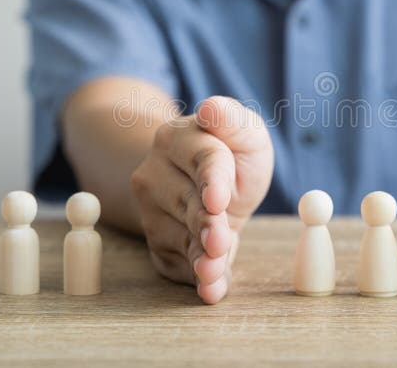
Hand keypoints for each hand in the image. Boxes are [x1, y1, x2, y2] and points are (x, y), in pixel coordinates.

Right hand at [130, 96, 273, 303]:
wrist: (208, 185)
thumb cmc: (232, 155)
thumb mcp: (245, 133)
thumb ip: (232, 120)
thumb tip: (211, 108)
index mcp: (178, 138)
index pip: (201, 159)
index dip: (212, 180)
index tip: (218, 199)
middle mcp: (156, 174)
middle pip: (187, 202)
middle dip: (205, 225)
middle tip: (219, 242)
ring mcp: (151, 211)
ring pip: (178, 236)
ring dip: (199, 257)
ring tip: (213, 271)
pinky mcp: (157, 242)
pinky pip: (174, 262)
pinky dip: (194, 278)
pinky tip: (210, 288)